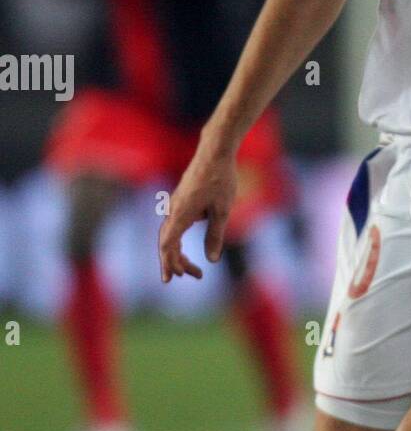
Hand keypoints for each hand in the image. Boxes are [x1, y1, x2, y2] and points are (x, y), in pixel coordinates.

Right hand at [158, 144, 237, 281]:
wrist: (215, 151)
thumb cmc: (221, 179)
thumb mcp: (223, 210)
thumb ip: (215, 236)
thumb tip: (212, 260)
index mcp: (181, 213)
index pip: (168, 244)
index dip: (168, 263)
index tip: (171, 279)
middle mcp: (173, 209)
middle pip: (167, 242)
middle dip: (176, 263)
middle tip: (194, 276)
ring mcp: (176, 204)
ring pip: (170, 235)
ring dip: (178, 253)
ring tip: (194, 270)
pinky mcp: (181, 200)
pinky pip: (175, 226)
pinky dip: (179, 241)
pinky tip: (189, 249)